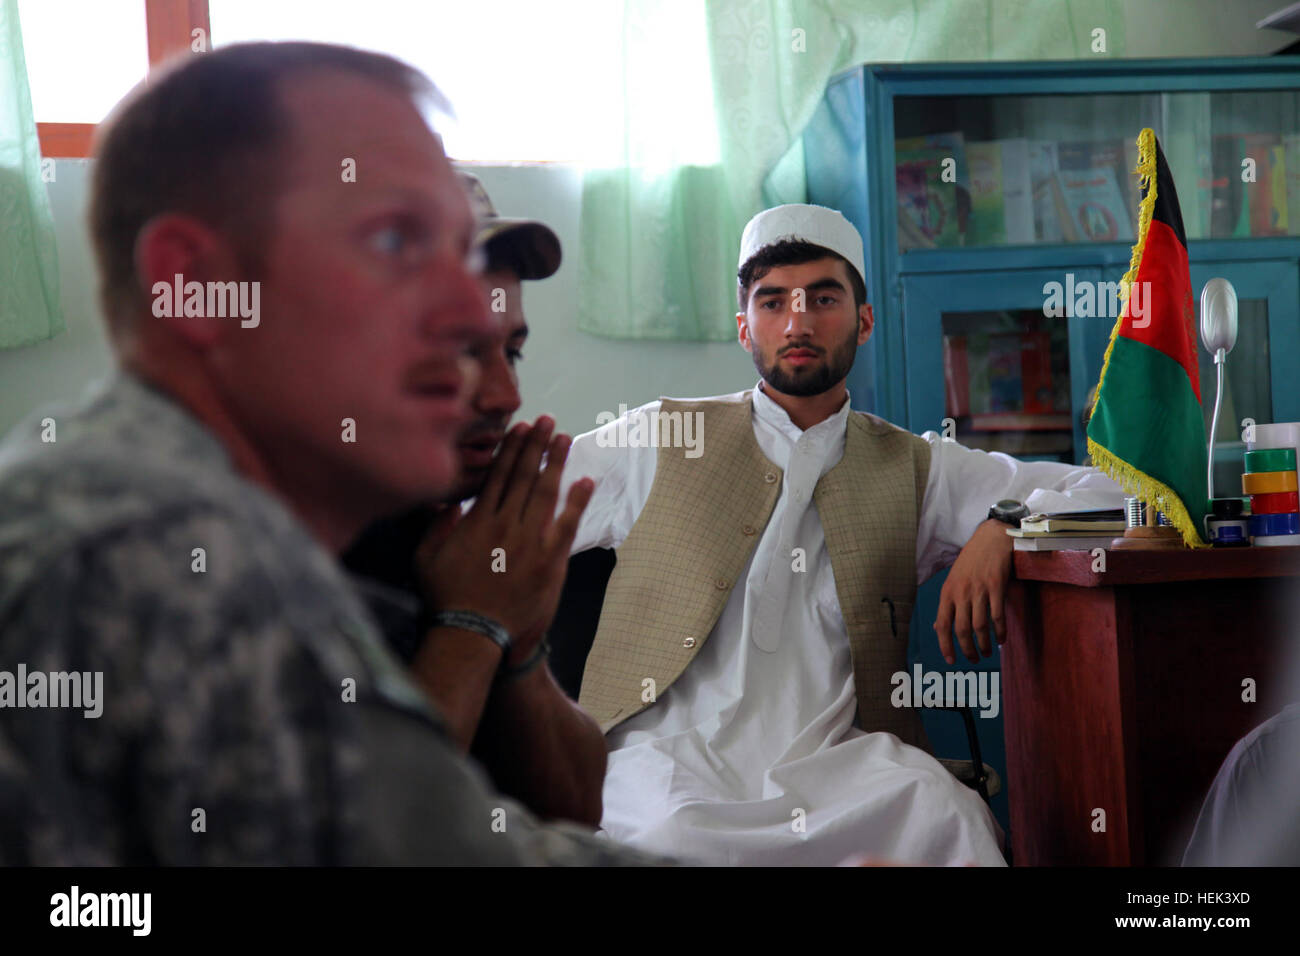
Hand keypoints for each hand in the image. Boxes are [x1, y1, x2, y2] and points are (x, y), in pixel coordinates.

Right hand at [415, 416, 593, 664]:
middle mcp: (504, 525)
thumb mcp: (425, 557)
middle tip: (547, 421)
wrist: (473, 633)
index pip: (497, 476)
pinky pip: (567, 524)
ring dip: (555, 463)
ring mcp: (529, 542)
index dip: (511, 450)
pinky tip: (585, 480)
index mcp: (476, 521)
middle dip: (536, 446)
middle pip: (523, 477)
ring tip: (563, 438)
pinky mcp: (549, 561)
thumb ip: (436, 526)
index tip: (520, 428)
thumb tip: (448, 501)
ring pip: (545, 493)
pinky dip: (577, 501)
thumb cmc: (446, 597)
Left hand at [933, 518, 1012, 664]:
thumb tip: (938, 628)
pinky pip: (997, 616)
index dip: (945, 646)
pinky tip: (1001, 639)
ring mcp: (979, 590)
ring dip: (985, 644)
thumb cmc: (971, 561)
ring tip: (988, 653)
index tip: (950, 661)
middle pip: (962, 630)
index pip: (942, 625)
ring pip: (980, 626)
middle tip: (974, 660)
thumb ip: (947, 604)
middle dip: (967, 650)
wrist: (991, 538)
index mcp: (947, 593)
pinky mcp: (996, 587)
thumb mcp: (953, 580)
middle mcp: (961, 593)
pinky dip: (1000, 631)